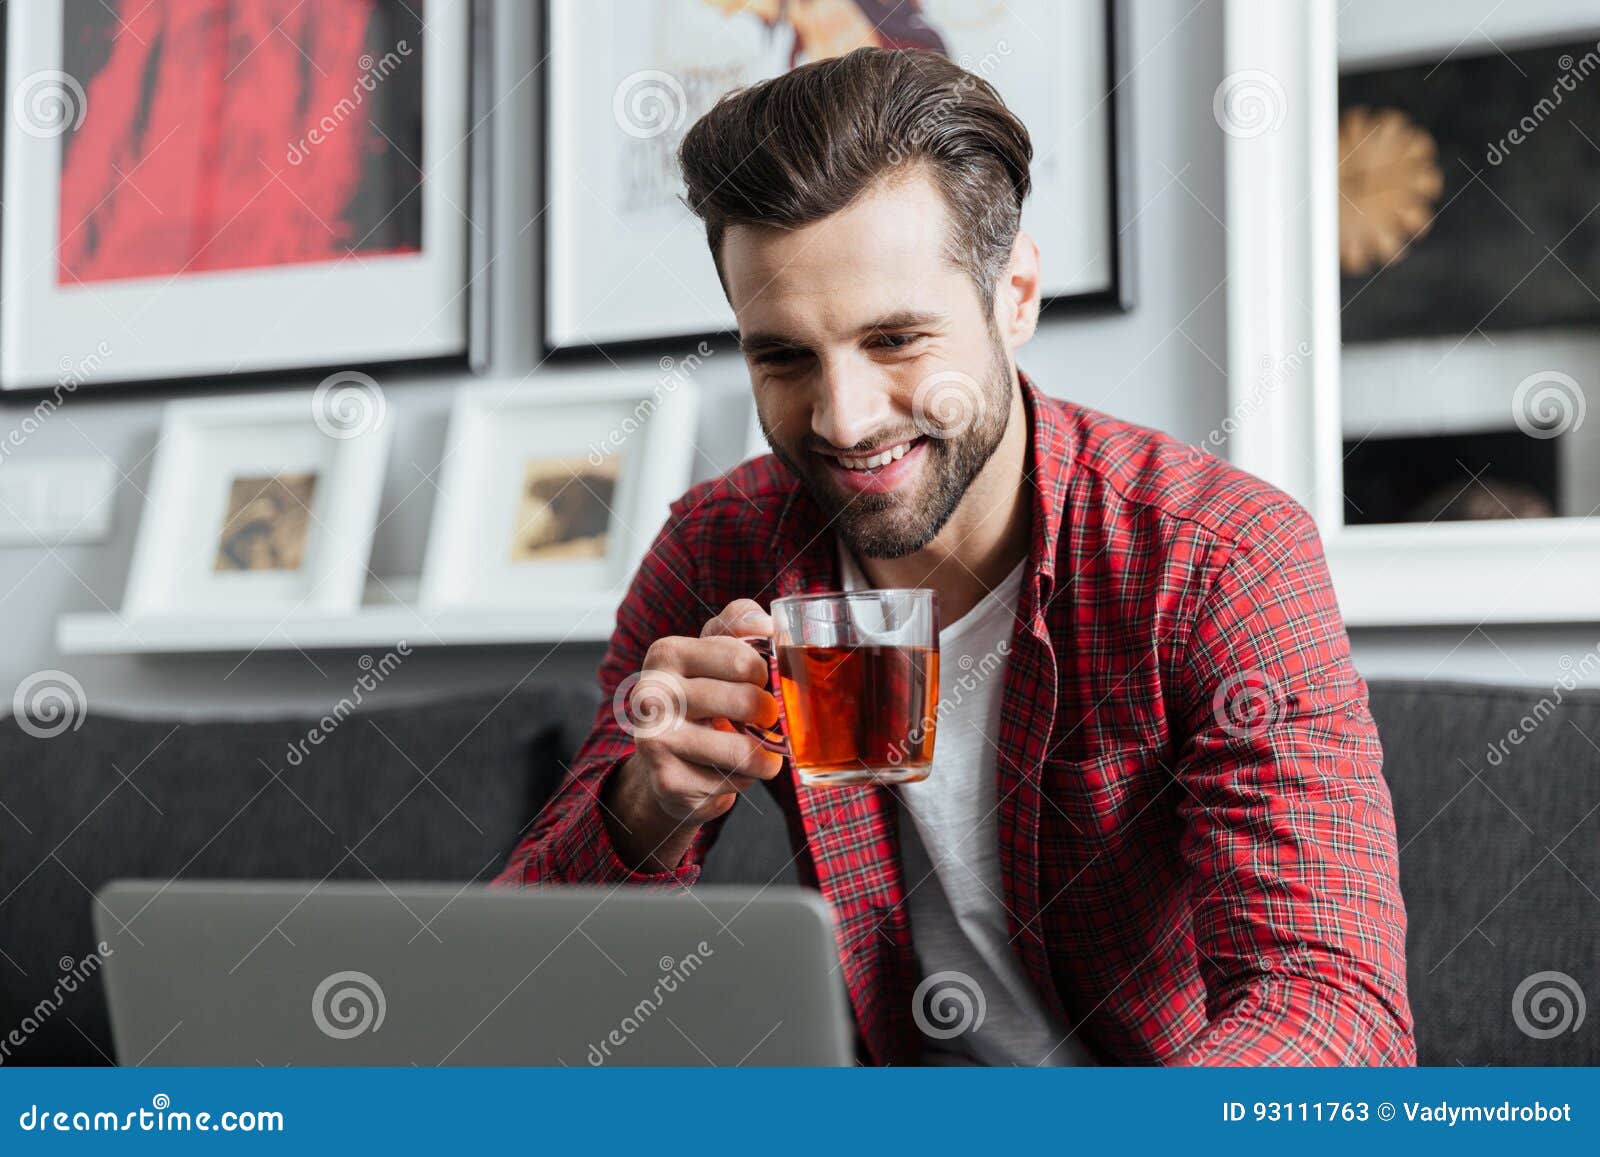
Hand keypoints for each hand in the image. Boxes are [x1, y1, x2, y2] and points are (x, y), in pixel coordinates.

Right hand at [602, 600, 781, 871]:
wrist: (661, 760)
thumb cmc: (699, 696)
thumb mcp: (714, 650)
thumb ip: (741, 623)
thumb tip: (766, 625)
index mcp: (667, 653)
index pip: (744, 660)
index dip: (765, 674)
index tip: (759, 680)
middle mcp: (653, 694)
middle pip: (748, 702)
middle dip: (769, 714)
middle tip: (764, 716)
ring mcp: (656, 740)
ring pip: (745, 750)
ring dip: (763, 754)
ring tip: (753, 747)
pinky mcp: (668, 781)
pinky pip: (733, 781)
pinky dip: (744, 779)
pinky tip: (727, 770)